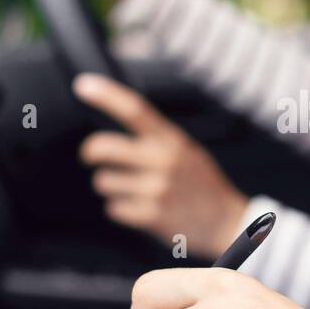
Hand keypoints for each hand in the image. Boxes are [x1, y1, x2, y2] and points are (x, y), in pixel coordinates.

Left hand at [74, 74, 248, 258]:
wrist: (226, 222)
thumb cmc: (201, 184)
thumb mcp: (186, 150)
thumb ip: (156, 139)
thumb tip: (114, 129)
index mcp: (172, 140)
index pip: (135, 110)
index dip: (107, 96)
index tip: (83, 85)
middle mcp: (164, 161)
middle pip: (103, 147)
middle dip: (90, 152)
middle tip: (91, 156)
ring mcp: (157, 189)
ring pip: (104, 181)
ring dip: (111, 186)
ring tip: (135, 190)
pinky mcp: (151, 216)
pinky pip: (114, 208)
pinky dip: (121, 209)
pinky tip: (141, 209)